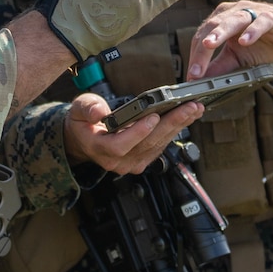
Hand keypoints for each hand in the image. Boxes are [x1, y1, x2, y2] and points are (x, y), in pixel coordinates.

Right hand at [63, 92, 204, 175]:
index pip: (120, 145)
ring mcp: (131, 163)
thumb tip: (100, 111)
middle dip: (171, 123)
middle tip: (188, 108)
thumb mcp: (78, 109)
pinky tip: (186, 118)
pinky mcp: (142, 160)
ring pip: (158, 145)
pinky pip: (160, 146)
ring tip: (193, 110)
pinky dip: (174, 131)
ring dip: (178, 126)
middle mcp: (118, 160)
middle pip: (148, 143)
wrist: (83, 140)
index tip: (153, 116)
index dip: (138, 132)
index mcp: (100, 148)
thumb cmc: (82, 123)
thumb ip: (88, 108)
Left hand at [185, 0, 272, 78]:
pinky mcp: (272, 17)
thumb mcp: (239, 57)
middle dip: (202, 49)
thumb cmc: (264, 42)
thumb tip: (201, 80)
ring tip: (209, 45)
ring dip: (219, 33)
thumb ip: (220, 66)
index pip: (202, 36)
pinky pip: (260, 22)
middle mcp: (234, 12)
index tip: (192, 76)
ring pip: (232, 20)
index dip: (195, 56)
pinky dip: (251, 31)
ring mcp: (252, 12)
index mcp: (222, 19)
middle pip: (212, 27)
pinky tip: (244, 41)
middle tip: (196, 70)